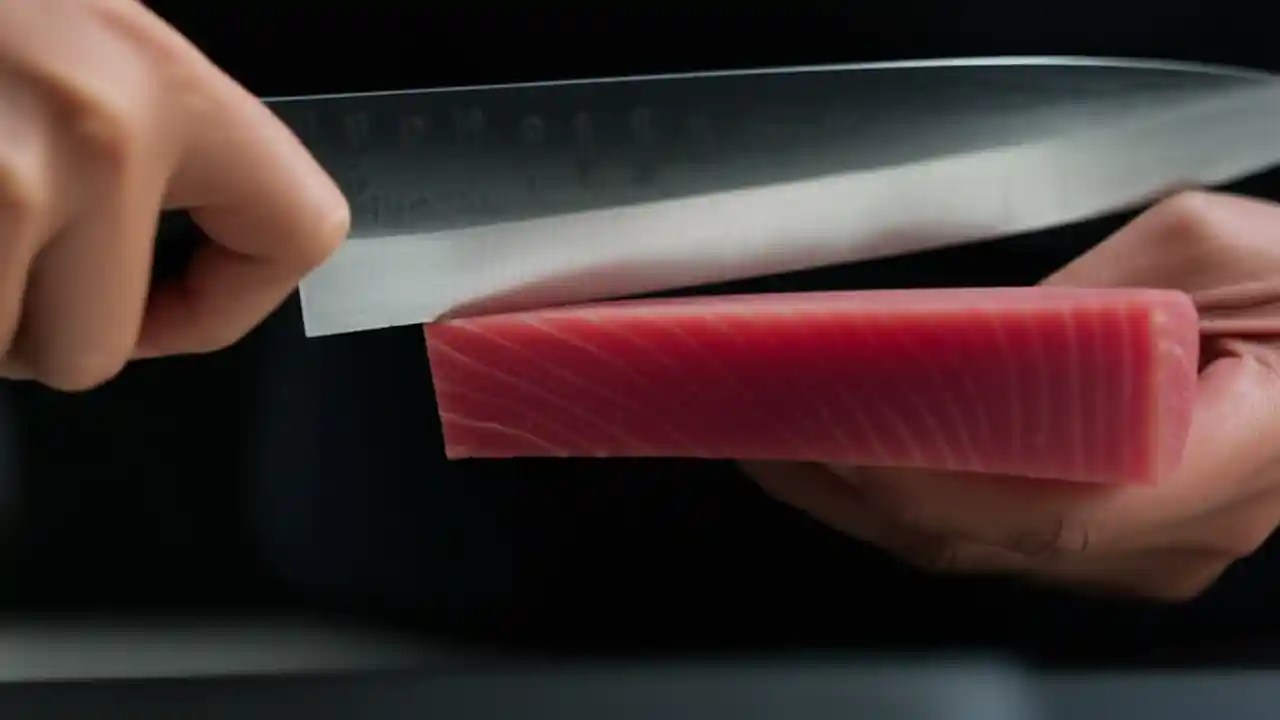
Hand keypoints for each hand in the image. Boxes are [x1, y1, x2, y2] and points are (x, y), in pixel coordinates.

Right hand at [0, 0, 348, 390]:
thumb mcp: (75, 36)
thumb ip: (136, 137)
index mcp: (162, 81)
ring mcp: (3, 175)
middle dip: (37, 331)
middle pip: (97, 350)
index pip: (297, 234)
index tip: (167, 306)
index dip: (225, 303)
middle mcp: (95, 128)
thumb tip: (153, 270)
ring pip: (2, 351)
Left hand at [744, 190, 1279, 601]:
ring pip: (968, 545)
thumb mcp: (1207, 251)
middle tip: (760, 427)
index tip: (828, 433)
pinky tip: (847, 461)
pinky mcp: (1109, 542)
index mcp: (1209, 466)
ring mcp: (1134, 554)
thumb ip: (1091, 298)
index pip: (1034, 503)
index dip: (915, 478)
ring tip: (777, 440)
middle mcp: (1162, 539)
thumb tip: (975, 337)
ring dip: (859, 497)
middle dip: (848, 487)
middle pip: (973, 537)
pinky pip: (985, 533)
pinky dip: (904, 498)